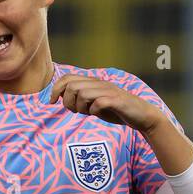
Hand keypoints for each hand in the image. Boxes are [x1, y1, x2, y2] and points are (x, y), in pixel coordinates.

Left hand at [48, 74, 163, 133]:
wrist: (141, 115)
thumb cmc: (116, 111)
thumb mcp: (95, 104)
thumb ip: (81, 100)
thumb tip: (62, 99)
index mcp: (93, 82)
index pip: (68, 78)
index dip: (55, 89)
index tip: (51, 102)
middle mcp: (100, 83)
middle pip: (72, 86)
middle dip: (67, 101)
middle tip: (75, 111)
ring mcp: (108, 91)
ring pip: (83, 93)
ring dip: (80, 106)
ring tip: (86, 112)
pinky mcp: (116, 101)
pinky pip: (97, 103)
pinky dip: (93, 110)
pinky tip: (97, 113)